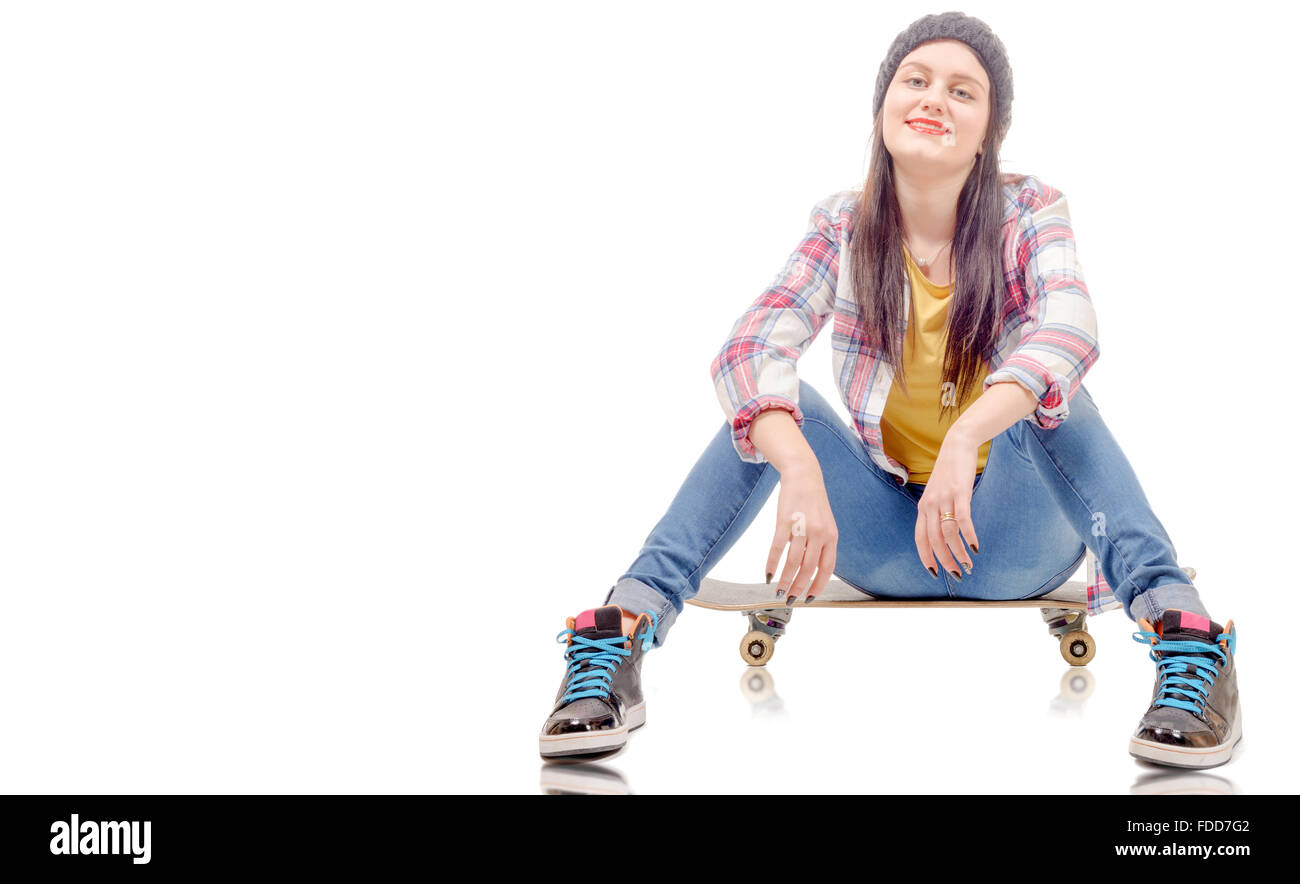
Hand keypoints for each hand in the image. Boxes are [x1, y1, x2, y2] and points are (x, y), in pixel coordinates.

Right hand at [766, 460, 837, 604]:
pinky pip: (777, 547)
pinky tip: (768, 573)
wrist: (803, 475)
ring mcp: (802, 527)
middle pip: (809, 569)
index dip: (817, 586)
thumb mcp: (825, 523)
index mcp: (832, 536)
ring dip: (784, 579)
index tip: (809, 599)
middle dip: (798, 588)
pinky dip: (772, 563)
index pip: (826, 568)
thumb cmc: (813, 502)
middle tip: (789, 599)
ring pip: (793, 562)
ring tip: (778, 591)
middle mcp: (819, 534)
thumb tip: (812, 569)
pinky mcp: (785, 521)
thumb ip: (821, 545)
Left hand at [915, 433, 979, 578]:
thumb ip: (938, 512)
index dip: (926, 557)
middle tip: (957, 575)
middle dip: (945, 561)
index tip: (934, 573)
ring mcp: (944, 498)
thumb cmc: (950, 472)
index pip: (920, 538)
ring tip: (969, 564)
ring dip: (959, 552)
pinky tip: (975, 547)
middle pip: (934, 540)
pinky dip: (968, 535)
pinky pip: (962, 519)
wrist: (957, 445)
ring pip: (948, 533)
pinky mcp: (959, 492)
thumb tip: (945, 535)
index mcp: (923, 507)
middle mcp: (930, 505)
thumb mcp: (938, 493)